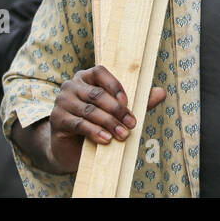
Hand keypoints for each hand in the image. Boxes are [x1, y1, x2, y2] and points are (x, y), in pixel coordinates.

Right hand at [45, 65, 165, 173]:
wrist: (69, 148)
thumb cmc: (96, 124)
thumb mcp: (117, 112)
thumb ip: (137, 101)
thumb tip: (161, 92)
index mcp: (85, 77)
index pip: (100, 72)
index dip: (115, 85)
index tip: (128, 102)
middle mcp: (71, 86)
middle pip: (97, 94)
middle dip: (117, 110)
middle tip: (132, 124)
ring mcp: (62, 102)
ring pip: (90, 110)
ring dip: (109, 123)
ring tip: (123, 135)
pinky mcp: (57, 120)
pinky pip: (79, 124)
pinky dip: (95, 132)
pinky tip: (106, 139)